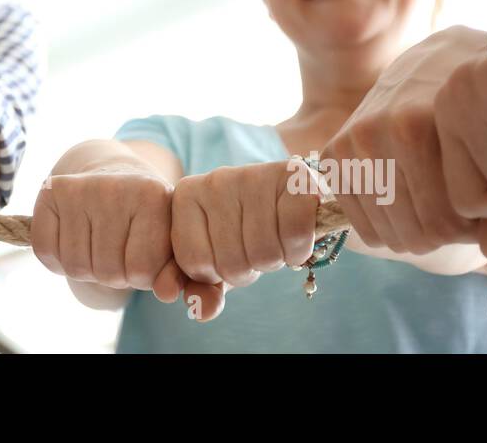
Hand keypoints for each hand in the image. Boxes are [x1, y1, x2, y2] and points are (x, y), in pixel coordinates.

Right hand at [31, 166, 181, 299]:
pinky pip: (45, 252)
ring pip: (76, 268)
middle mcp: (116, 187)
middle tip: (117, 251)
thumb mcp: (166, 240)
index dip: (141, 276)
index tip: (142, 255)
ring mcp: (80, 188)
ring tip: (97, 246)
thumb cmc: (144, 218)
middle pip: (107, 272)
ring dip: (86, 270)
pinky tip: (71, 242)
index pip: (143, 271)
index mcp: (153, 197)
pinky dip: (56, 261)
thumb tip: (166, 295)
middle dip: (113, 275)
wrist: (113, 176)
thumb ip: (172, 273)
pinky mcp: (51, 191)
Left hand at [170, 161, 316, 290]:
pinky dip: (300, 248)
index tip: (227, 253)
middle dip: (250, 267)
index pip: (194, 262)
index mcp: (185, 197)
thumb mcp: (217, 259)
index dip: (217, 273)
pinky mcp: (291, 176)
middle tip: (257, 246)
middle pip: (230, 262)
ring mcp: (251, 175)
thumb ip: (202, 290)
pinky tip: (296, 234)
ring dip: (276, 259)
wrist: (290, 197)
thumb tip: (200, 311)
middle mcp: (214, 180)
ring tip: (275, 238)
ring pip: (263, 252)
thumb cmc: (246, 230)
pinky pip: (295, 233)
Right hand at [323, 27, 482, 256]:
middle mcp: (383, 129)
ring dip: (418, 230)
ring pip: (392, 234)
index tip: (486, 201)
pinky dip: (388, 226)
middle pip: (421, 234)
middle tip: (460, 200)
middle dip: (448, 230)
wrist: (441, 60)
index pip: (448, 227)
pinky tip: (407, 199)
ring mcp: (355, 140)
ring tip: (435, 198)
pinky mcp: (336, 153)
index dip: (476, 227)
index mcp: (426, 126)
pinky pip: (364, 227)